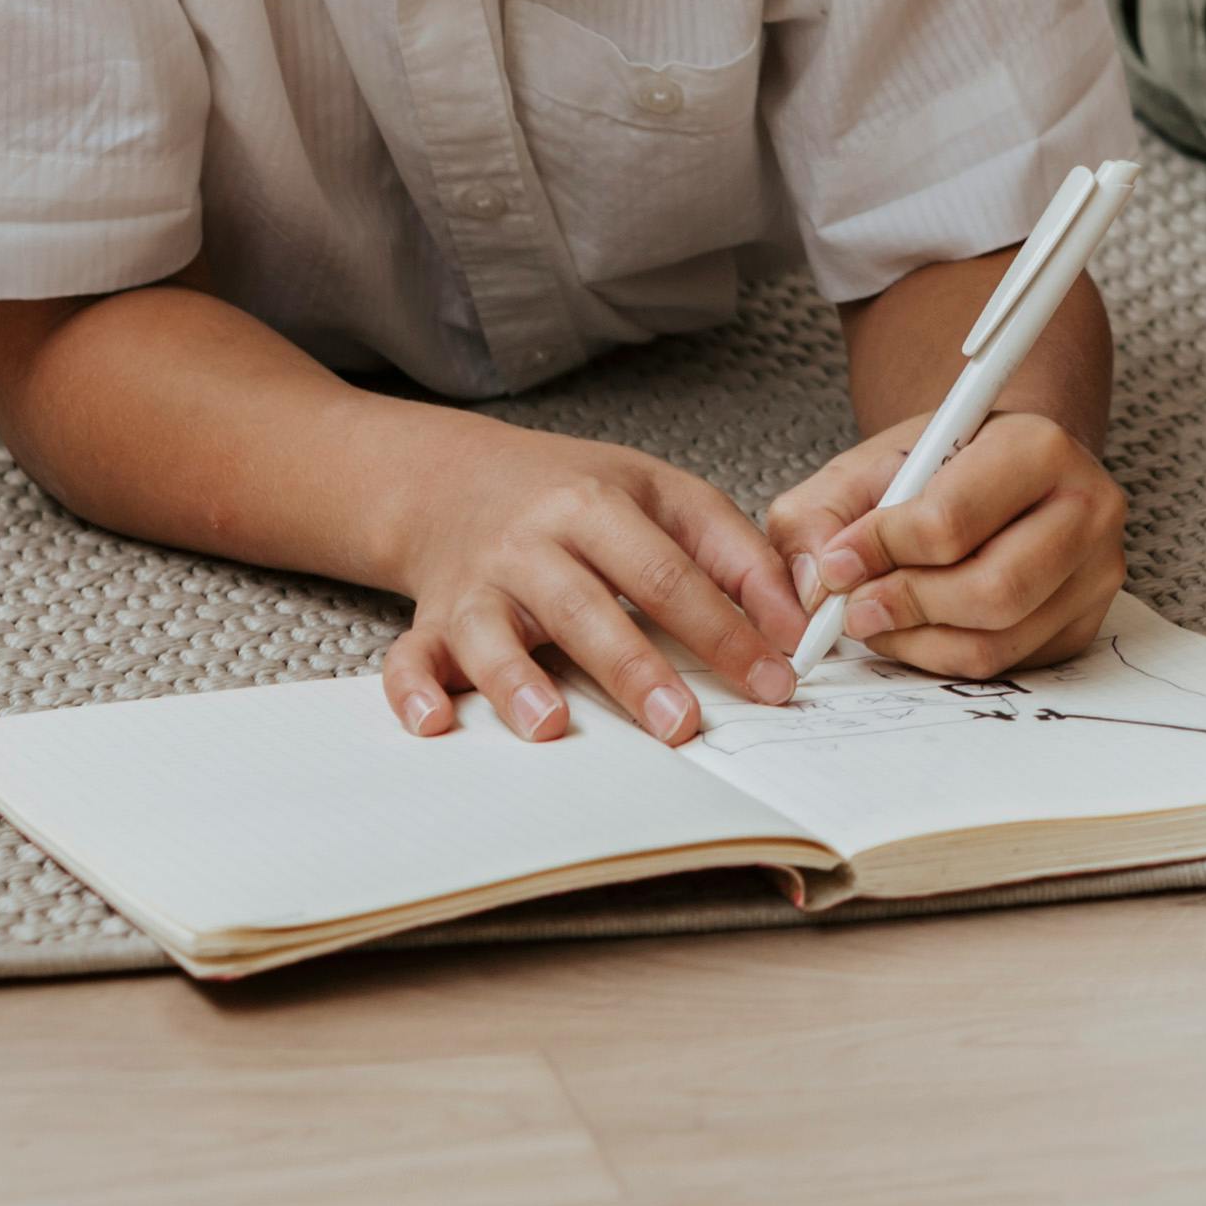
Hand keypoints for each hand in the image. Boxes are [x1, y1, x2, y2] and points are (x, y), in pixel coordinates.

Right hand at [374, 420, 807, 746]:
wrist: (454, 479)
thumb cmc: (574, 495)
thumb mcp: (660, 494)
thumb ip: (731, 549)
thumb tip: (795, 617)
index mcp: (596, 505)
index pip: (668, 571)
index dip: (725, 628)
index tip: (772, 680)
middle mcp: (533, 543)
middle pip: (587, 606)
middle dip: (636, 668)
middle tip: (683, 724)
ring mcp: (477, 584)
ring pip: (493, 633)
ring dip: (519, 680)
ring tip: (551, 726)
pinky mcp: (431, 622)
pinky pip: (411, 658)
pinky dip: (415, 690)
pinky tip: (437, 721)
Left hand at [766, 412, 1126, 679]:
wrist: (999, 470)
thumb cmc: (935, 467)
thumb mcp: (866, 466)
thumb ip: (820, 514)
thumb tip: (817, 584)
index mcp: (1038, 446)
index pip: (954, 519)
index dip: (883, 550)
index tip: (837, 565)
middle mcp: (1087, 508)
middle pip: (992, 591)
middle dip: (907, 607)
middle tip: (854, 610)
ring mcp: (1095, 573)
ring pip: (999, 640)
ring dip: (920, 642)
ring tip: (877, 619)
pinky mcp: (1085, 624)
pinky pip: (1010, 664)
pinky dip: (947, 657)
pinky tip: (917, 628)